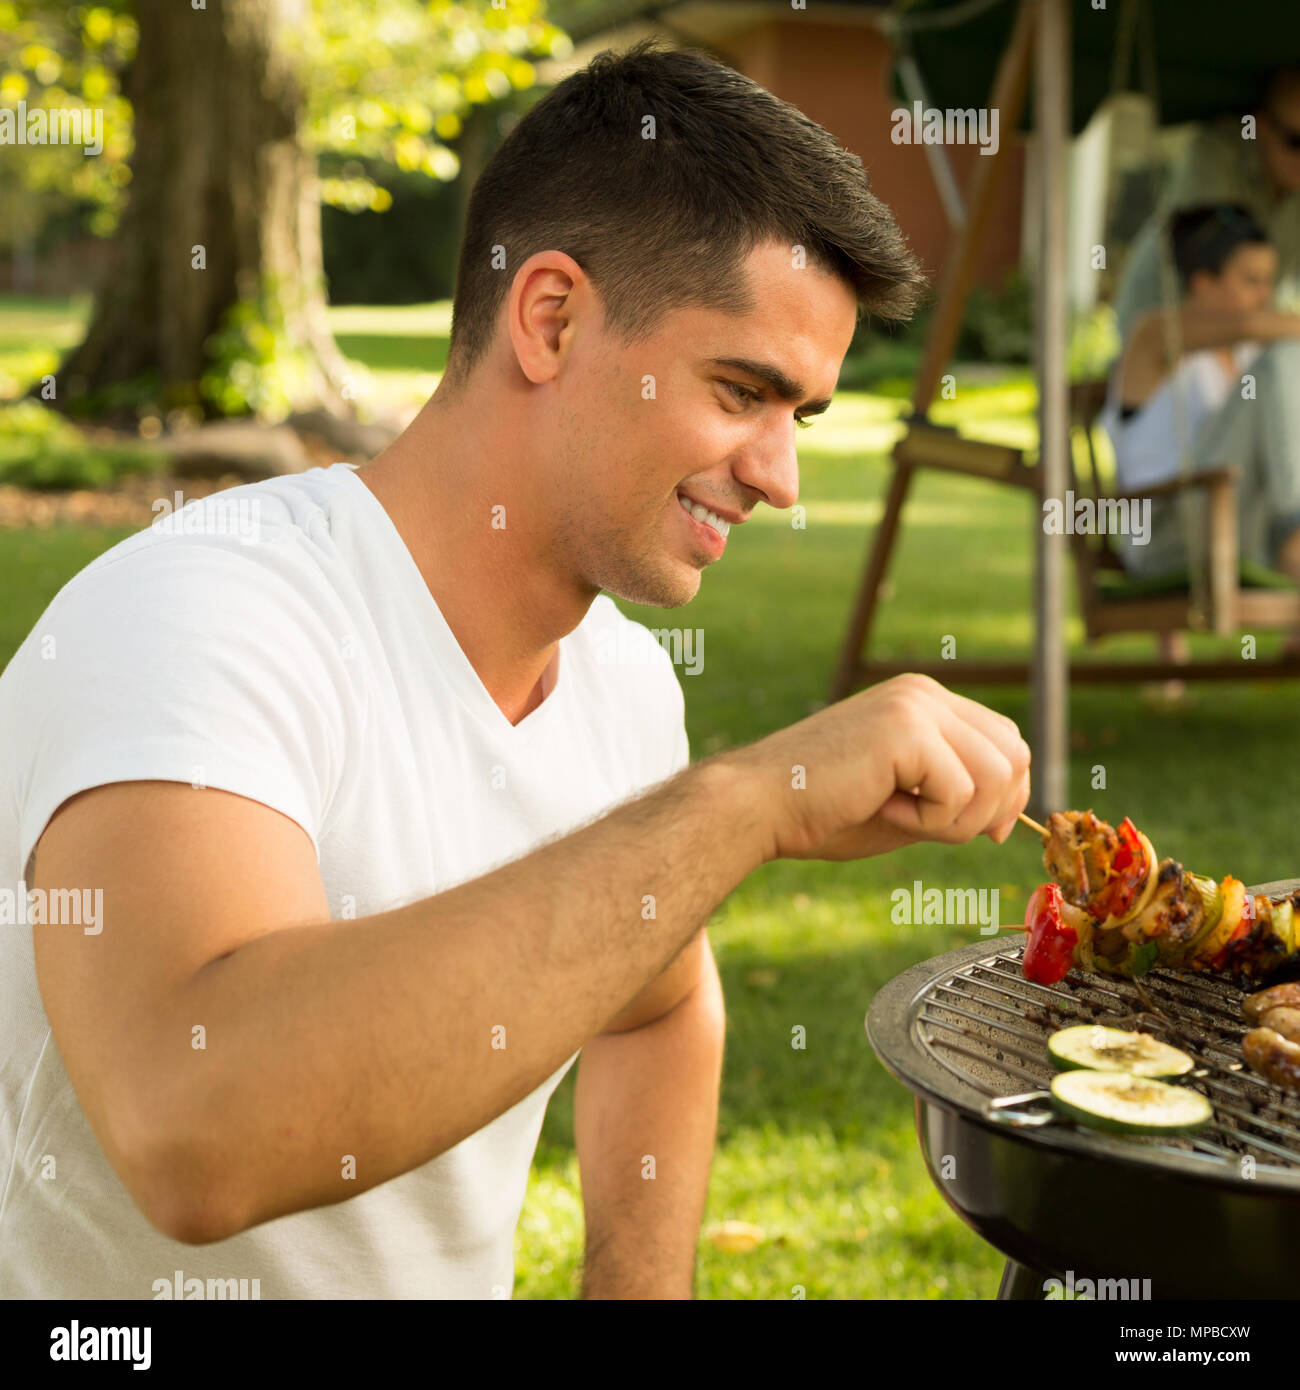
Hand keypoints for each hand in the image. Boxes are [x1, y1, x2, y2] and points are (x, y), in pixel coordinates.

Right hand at [725, 673, 1030, 861]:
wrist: (757, 805)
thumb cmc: (821, 810)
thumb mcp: (905, 799)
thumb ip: (953, 794)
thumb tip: (1009, 817)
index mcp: (923, 700)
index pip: (1006, 741)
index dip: (1004, 794)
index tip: (975, 829)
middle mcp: (924, 692)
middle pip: (1015, 755)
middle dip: (989, 810)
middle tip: (931, 828)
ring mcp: (915, 705)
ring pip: (998, 776)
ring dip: (956, 819)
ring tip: (900, 816)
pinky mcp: (906, 730)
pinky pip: (959, 793)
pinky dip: (928, 822)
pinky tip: (881, 809)